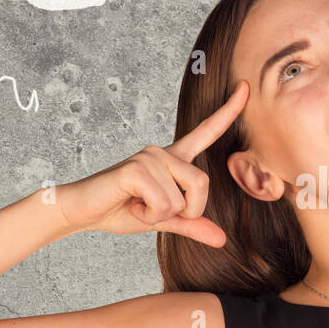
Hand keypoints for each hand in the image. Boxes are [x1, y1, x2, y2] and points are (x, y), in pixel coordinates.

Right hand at [55, 80, 248, 244]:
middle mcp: (163, 152)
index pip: (206, 132)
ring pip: (181, 199)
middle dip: (185, 211)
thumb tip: (221, 239)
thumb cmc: (120, 210)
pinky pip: (163, 203)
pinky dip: (148, 215)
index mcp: (174, 160)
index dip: (228, 111)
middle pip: (202, 185)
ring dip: (159, 215)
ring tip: (136, 205)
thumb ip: (191, 225)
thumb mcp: (163, 221)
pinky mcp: (136, 168)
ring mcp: (150, 157)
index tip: (246, 87)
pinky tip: (129, 204)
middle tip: (153, 210)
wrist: (82, 212)